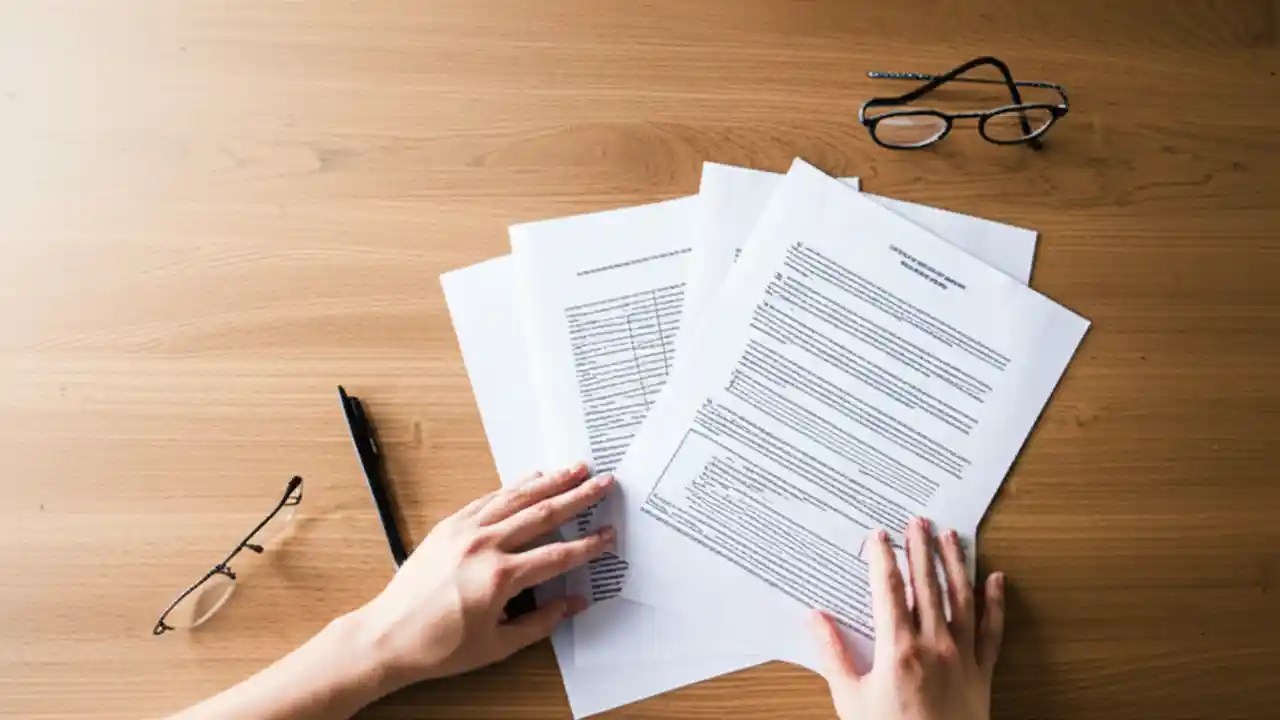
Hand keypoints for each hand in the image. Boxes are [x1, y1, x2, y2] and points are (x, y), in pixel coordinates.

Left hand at [354, 463, 613, 688]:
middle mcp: (484, 546)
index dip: (588, 546)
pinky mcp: (448, 526)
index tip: (609, 535)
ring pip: (516, 498)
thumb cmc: (439, 647)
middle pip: (542, 514)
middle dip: (578, 497)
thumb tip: (572, 604)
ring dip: (549, 481)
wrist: (387, 635)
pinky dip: (513, 487)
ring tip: (574, 468)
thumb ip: (540, 622)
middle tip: (603, 483)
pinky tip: (531, 479)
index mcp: (500, 577)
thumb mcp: (497, 645)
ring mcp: (464, 531)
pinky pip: (488, 499)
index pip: (557, 555)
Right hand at [810, 518, 1005, 719]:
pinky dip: (995, 603)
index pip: (889, 590)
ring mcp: (962, 657)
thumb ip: (834, 655)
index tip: (878, 536)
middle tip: (917, 521)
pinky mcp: (982, 673)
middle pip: (927, 585)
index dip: (883, 558)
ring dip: (955, 564)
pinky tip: (996, 579)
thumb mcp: (851, 699)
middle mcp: (934, 645)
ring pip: (961, 598)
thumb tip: (815, 619)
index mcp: (898, 648)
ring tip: (951, 537)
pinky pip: (992, 631)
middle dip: (920, 549)